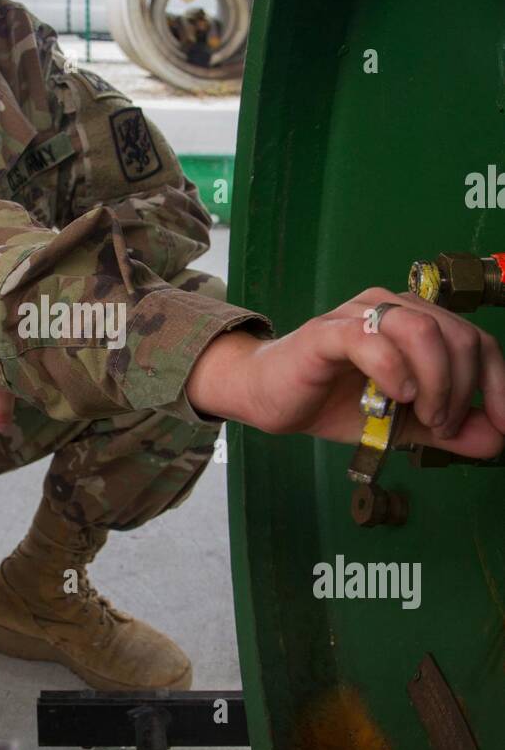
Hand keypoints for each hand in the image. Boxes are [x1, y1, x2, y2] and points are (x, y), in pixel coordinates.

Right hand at [186, 288, 504, 458]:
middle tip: (443, 427)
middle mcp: (393, 308)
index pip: (476, 340)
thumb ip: (448, 430)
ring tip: (423, 415)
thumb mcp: (401, 424)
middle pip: (457, 334)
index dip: (496, 383)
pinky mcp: (327, 332)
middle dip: (462, 389)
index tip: (502, 424)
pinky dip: (393, 370)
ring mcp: (360, 316)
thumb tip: (496, 441)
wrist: (268, 399)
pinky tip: (396, 396)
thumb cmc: (331, 403)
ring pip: (422, 329)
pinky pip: (370, 339)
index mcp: (416, 323)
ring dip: (435, 381)